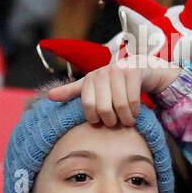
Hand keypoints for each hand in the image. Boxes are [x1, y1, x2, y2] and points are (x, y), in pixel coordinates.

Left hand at [47, 54, 179, 126]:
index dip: (94, 118)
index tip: (99, 122)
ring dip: (126, 118)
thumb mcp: (92, 86)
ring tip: (127, 120)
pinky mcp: (134, 72)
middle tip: (115, 123)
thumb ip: (72, 91)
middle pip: (104, 108)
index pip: (88, 106)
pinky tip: (136, 112)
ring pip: (120, 106)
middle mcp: (102, 72)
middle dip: (111, 121)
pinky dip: (135, 111)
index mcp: (89, 78)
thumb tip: (49, 96)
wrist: (142, 68)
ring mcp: (119, 70)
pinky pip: (133, 100)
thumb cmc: (114, 82)